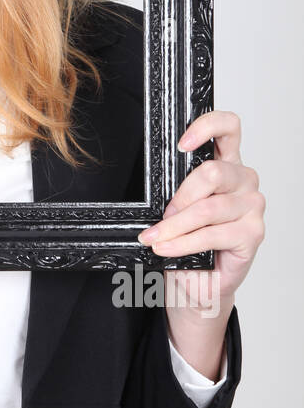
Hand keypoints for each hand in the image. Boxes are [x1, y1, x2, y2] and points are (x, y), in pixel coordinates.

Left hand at [137, 109, 264, 304]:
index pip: (228, 127)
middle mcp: (243, 180)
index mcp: (226, 163)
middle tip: (160, 217)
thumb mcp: (180, 207)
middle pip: (211, 172)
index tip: (182, 144)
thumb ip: (177, 189)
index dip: (207, 126)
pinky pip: (211, 234)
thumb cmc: (190, 240)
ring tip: (155, 238)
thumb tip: (156, 188)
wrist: (201, 281)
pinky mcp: (253, 233)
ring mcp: (252, 206)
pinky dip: (183, 243)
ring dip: (175, 226)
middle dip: (179, 197)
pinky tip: (166, 248)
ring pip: (207, 208)